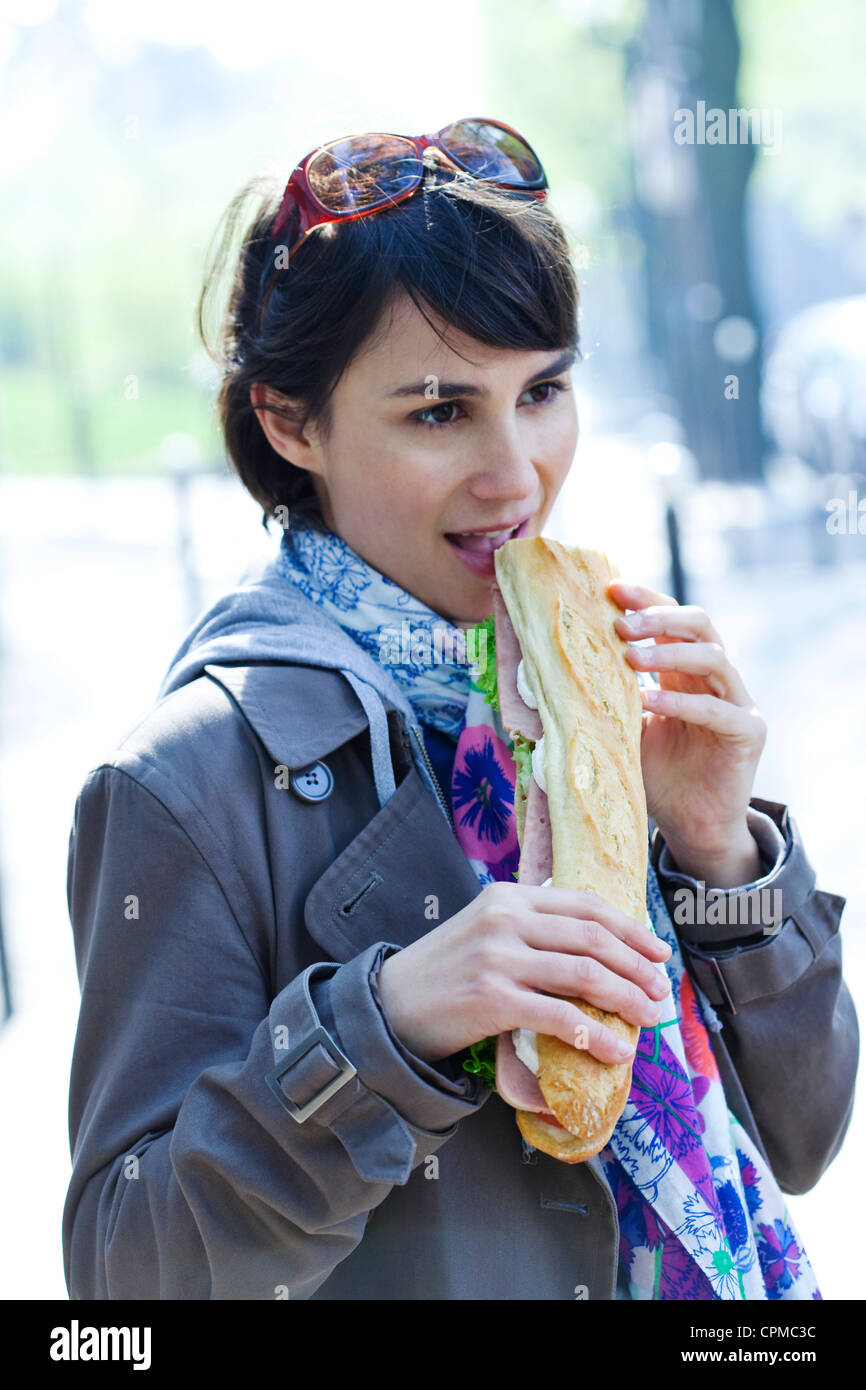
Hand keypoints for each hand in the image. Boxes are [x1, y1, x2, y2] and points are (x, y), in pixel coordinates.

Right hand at [376, 880, 671, 1066]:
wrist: (391, 1004)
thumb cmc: (448, 972)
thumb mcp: (488, 931)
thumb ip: (533, 929)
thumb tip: (599, 949)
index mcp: (511, 896)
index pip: (586, 906)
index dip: (631, 929)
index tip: (659, 952)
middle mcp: (506, 919)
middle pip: (593, 938)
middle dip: (637, 966)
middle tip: (660, 990)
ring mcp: (499, 958)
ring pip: (584, 975)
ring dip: (627, 999)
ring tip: (650, 1017)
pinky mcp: (492, 998)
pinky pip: (561, 1017)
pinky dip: (597, 1035)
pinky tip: (616, 1050)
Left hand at [608, 580, 766, 885]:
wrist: (689, 826)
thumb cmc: (655, 776)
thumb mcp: (621, 730)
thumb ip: (602, 699)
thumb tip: (546, 672)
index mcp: (684, 671)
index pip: (672, 619)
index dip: (646, 600)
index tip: (611, 588)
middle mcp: (714, 679)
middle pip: (699, 624)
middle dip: (658, 616)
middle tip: (619, 623)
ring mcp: (737, 702)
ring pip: (713, 657)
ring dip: (669, 652)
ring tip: (630, 656)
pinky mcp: (748, 732)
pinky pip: (717, 710)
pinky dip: (682, 703)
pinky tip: (649, 701)